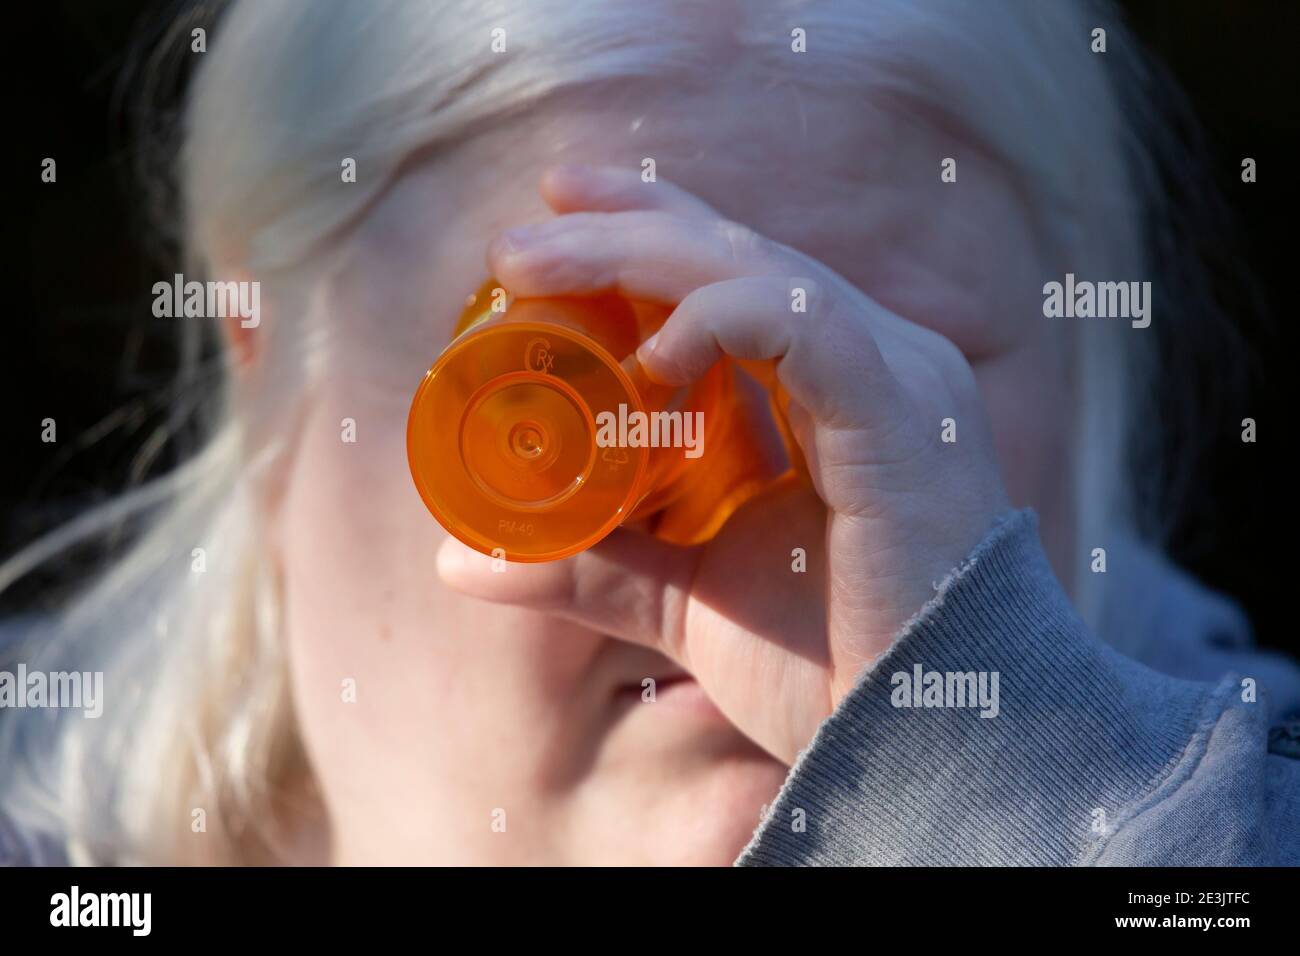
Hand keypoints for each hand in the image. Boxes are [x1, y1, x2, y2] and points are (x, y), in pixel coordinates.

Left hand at [437, 164, 1009, 762]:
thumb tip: (460, 558)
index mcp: (834, 390)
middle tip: (515, 239)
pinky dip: (720, 320)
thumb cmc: (828, 670)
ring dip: (641, 253)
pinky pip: (806, 327)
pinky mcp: (904, 414)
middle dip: (622, 228)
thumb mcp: (684, 602)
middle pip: (738, 257)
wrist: (921, 746)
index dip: (650, 227)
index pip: (739, 276)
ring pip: (761, 272)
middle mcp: (873, 364)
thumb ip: (592, 566)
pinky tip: (645, 355)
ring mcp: (896, 380)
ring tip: (533, 267)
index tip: (552, 215)